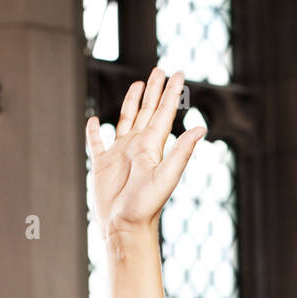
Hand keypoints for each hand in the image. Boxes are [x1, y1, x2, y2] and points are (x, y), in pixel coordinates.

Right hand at [86, 67, 205, 240]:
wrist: (124, 227)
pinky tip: (94, 121)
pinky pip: (97, 142)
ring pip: (126, 120)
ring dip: (131, 102)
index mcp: (152, 146)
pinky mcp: (102, 165)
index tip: (178, 72)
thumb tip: (202, 128)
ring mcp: (119, 155)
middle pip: (146, 110)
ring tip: (137, 85)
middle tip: (159, 69)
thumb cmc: (145, 206)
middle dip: (153, 90)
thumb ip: (182, 151)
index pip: (163, 112)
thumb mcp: (166, 176)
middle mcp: (137, 146)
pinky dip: (95, 131)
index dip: (171, 92)